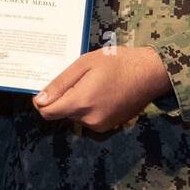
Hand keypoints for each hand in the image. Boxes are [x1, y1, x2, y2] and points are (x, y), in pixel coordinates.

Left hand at [33, 46, 172, 132]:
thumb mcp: (84, 64)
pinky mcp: (109, 127)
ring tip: (93, 83)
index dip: (42, 101)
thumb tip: (39, 100)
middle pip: (61, 113)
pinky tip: (101, 92)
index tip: (48, 88)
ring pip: (75, 116)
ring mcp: (101, 125)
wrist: (150, 73)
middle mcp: (90, 119)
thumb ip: (60, 83)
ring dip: (77, 102)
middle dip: (64, 98)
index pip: (47, 112)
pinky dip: (89, 107)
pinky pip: (88, 118)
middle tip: (79, 78)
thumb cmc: (117, 62)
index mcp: (81, 102)